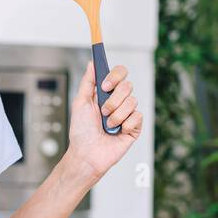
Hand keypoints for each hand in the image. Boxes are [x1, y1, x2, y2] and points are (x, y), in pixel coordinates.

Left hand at [66, 58, 142, 182]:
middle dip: (113, 100)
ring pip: (132, 101)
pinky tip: (117, 132)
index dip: (115, 76)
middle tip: (103, 112)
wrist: (87, 154)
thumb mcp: (80, 103)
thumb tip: (92, 63)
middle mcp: (119, 101)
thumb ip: (88, 82)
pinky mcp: (135, 126)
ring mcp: (128, 113)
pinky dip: (125, 124)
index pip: (119, 74)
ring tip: (107, 125)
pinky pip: (137, 116)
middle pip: (127, 85)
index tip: (104, 86)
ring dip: (116, 115)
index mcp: (106, 93)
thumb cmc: (81, 131)